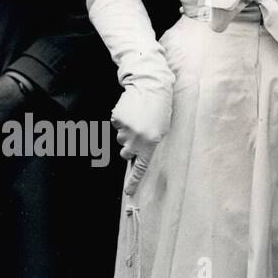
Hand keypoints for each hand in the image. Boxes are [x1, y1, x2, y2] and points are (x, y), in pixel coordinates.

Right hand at [111, 81, 171, 195]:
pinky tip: (130, 110)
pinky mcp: (117, 119)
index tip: (128, 192)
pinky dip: (121, 120)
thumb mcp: (161, 130)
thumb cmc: (160, 108)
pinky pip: (116, 125)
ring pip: (120, 138)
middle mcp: (136, 139)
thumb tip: (135, 156)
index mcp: (150, 144)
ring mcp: (125, 130)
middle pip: (126, 153)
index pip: (141, 167)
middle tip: (139, 133)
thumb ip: (149, 145)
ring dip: (127, 131)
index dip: (133, 181)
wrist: (150, 85)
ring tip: (138, 117)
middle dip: (129, 147)